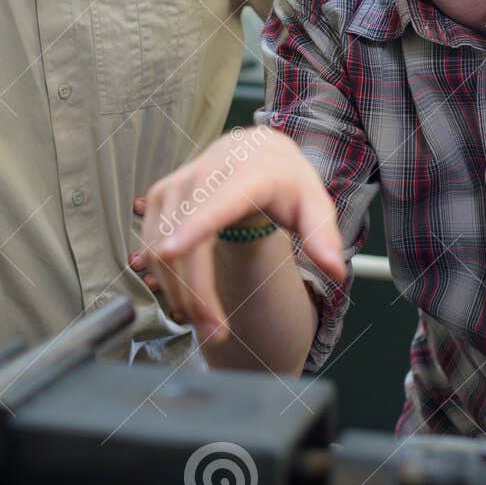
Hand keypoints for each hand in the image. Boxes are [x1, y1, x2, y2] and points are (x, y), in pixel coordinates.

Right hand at [126, 127, 345, 343]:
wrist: (254, 151)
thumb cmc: (286, 182)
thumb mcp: (315, 204)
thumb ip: (324, 236)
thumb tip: (335, 269)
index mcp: (248, 174)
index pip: (218, 202)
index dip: (193, 227)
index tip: (170, 251)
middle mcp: (205, 174)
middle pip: (186, 239)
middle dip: (196, 292)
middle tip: (217, 333)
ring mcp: (177, 184)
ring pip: (162, 246)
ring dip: (179, 292)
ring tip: (206, 323)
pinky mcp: (159, 196)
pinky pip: (150, 244)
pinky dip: (164, 278)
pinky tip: (186, 299)